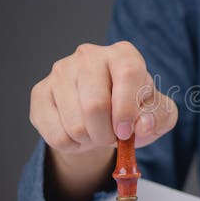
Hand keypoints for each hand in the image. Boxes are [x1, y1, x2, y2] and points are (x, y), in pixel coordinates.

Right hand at [29, 41, 177, 200]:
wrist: (101, 117)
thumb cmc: (133, 110)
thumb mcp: (157, 114)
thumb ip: (159, 118)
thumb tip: (143, 125)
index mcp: (123, 55)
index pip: (128, 74)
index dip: (127, 109)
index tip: (126, 132)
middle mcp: (90, 56)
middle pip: (95, 105)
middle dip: (106, 134)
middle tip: (112, 138)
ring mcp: (61, 71)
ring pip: (75, 125)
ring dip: (90, 141)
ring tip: (96, 132)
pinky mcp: (40, 92)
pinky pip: (55, 134)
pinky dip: (72, 146)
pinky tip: (78, 134)